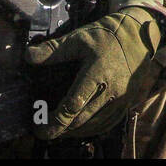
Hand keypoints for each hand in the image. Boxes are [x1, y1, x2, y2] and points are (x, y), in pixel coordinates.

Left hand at [22, 7, 164, 139]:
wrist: (138, 35)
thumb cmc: (106, 35)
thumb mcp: (78, 38)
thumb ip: (53, 50)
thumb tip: (28, 56)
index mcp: (96, 73)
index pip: (73, 105)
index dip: (55, 121)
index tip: (39, 127)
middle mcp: (111, 89)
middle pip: (82, 120)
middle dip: (60, 129)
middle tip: (43, 130)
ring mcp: (121, 98)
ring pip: (95, 125)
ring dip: (75, 131)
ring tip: (58, 130)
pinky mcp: (127, 101)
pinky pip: (108, 123)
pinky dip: (92, 129)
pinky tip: (80, 128)